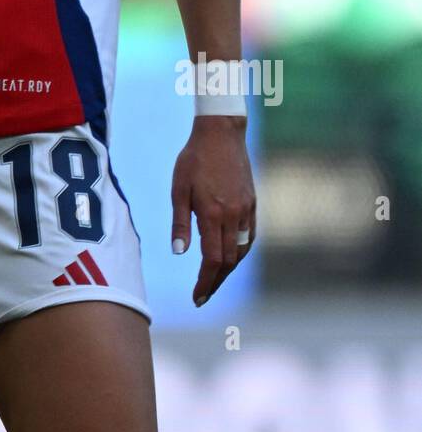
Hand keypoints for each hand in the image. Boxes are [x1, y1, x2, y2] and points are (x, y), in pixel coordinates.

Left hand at [171, 116, 255, 306]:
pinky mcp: (252, 204)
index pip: (212, 260)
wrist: (221, 134)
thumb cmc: (193, 159)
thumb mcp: (179, 188)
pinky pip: (249, 237)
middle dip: (215, 281)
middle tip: (203, 295)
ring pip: (241, 251)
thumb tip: (179, 253)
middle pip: (228, 261)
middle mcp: (233, 216)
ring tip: (214, 279)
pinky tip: (230, 256)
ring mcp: (246, 210)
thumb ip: (180, 222)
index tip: (197, 298)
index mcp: (213, 214)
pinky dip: (240, 252)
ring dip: (228, 269)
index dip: (205, 282)